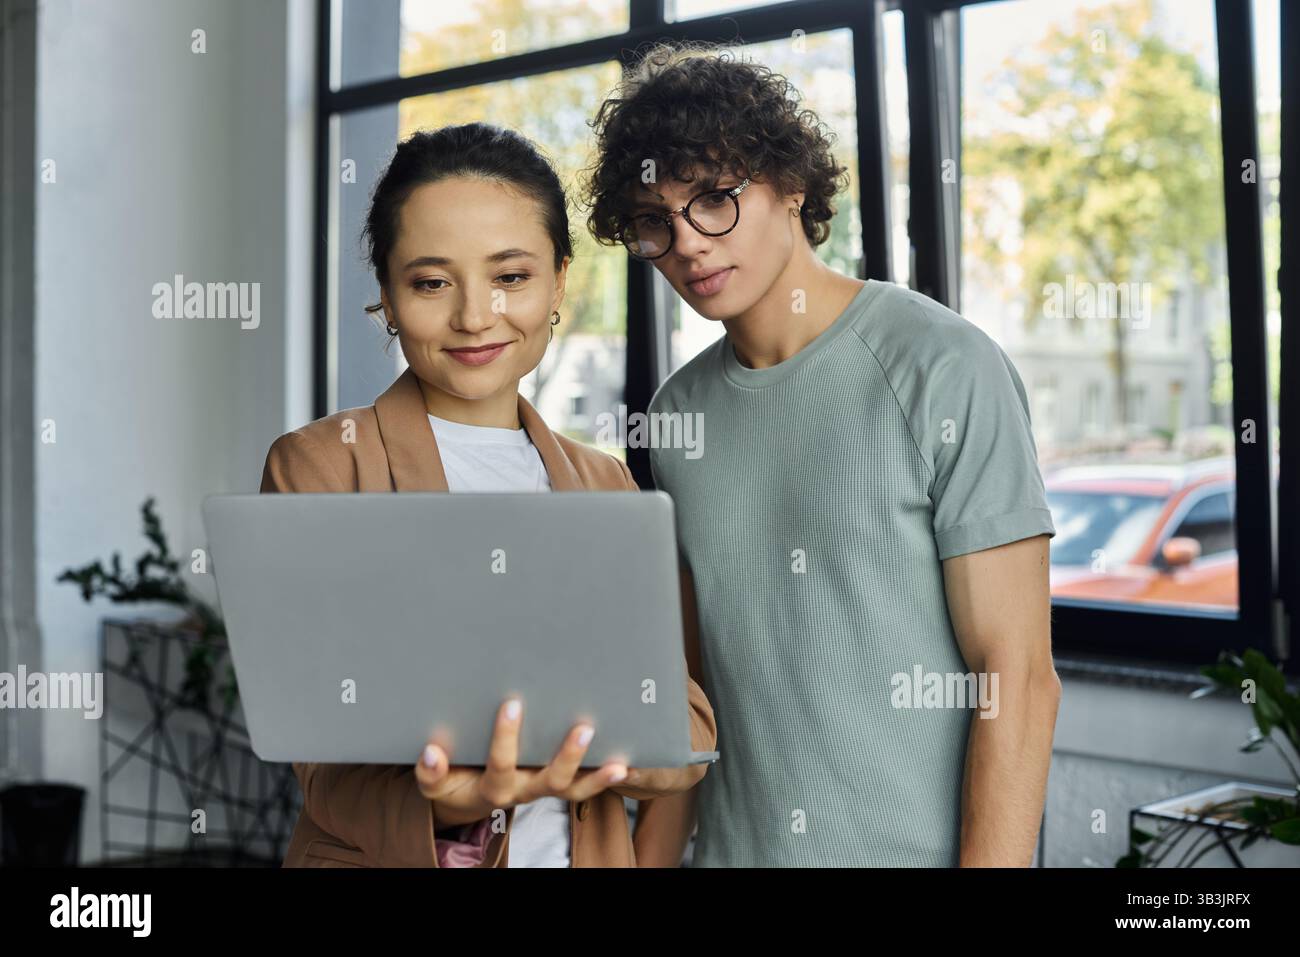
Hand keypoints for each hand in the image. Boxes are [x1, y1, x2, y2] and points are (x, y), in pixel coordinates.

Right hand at [414, 698, 631, 826]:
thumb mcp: (436, 782)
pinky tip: (626, 763)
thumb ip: (431, 771)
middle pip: (551, 780)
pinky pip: (585, 785)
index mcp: (494, 787)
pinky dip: (604, 777)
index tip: (512, 705)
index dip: (506, 738)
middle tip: (582, 729)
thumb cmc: (453, 779)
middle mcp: (524, 790)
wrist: (467, 798)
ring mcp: (544, 788)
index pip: (501, 765)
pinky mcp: (558, 784)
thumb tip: (430, 751)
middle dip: (567, 756)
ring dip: (597, 775)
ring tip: (618, 762)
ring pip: (574, 787)